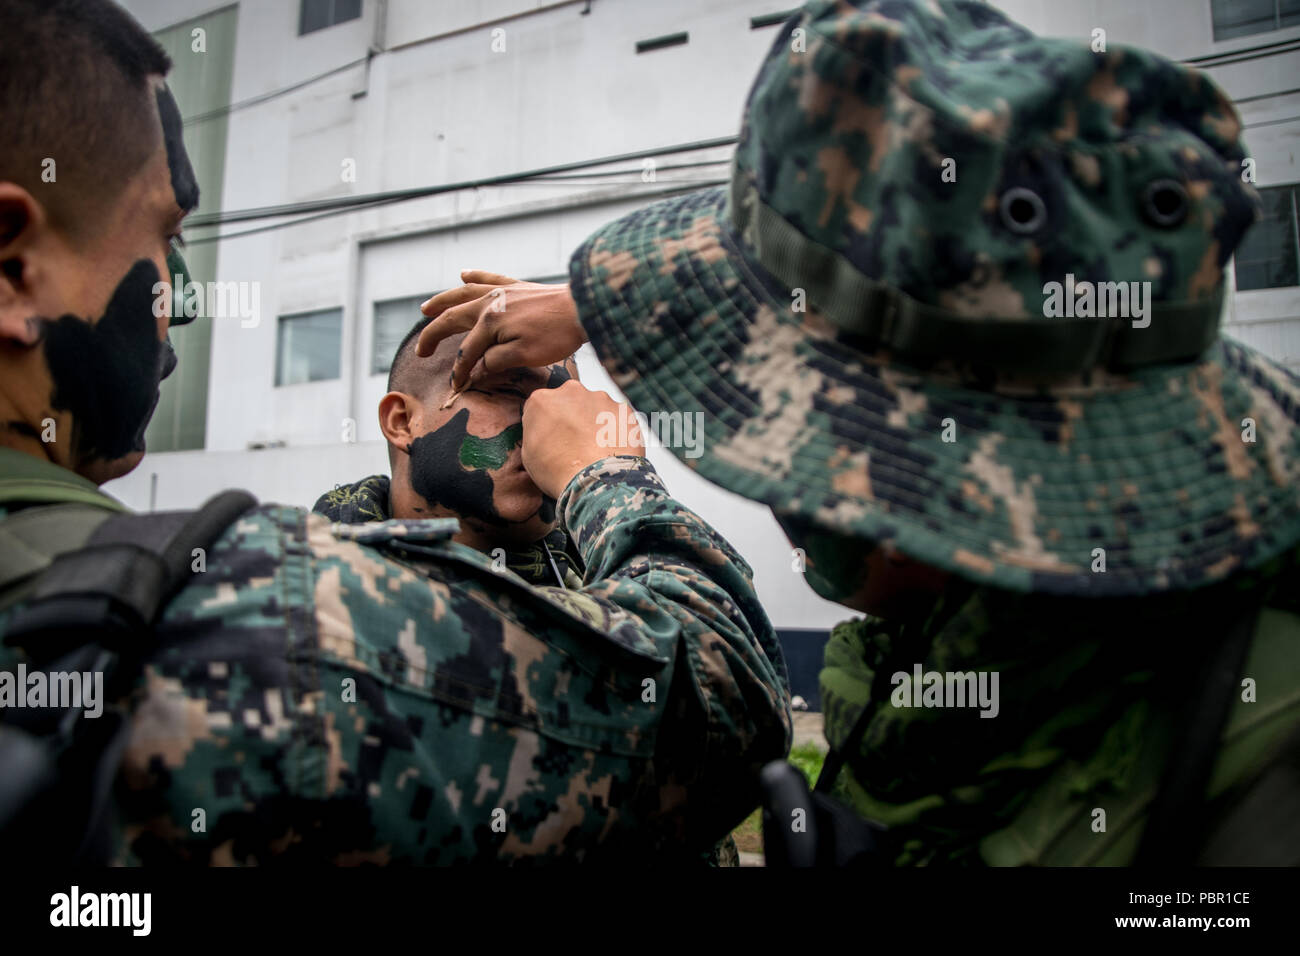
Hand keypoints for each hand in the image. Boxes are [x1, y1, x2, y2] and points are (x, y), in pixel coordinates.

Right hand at [417, 270, 586, 390]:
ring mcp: (502, 292)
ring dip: (443, 301)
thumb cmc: (555, 335)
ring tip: (425, 309)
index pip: (467, 351)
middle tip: (420, 351)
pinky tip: (463, 274)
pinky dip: (475, 276)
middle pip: (453, 319)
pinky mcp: (517, 286)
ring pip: (463, 294)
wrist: (583, 308)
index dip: (460, 371)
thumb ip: (495, 361)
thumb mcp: (524, 356)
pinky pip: (489, 278)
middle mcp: (490, 303)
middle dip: (434, 336)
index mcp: (489, 322)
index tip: (456, 386)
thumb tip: (476, 368)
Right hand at [521, 380, 644, 498]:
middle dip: (572, 417)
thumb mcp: (529, 454)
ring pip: (595, 407)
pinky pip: (617, 418)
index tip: (553, 439)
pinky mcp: (623, 410)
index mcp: (542, 400)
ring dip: (594, 422)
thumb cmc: (558, 472)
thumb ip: (535, 430)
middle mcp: (571, 391)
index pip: (542, 407)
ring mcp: (600, 398)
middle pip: (570, 400)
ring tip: (595, 449)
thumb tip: (545, 428)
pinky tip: (611, 449)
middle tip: (575, 443)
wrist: (596, 482)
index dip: (547, 424)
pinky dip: (615, 430)